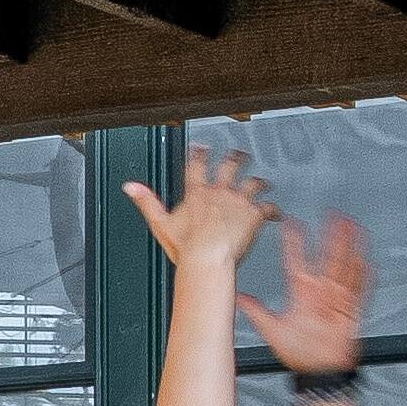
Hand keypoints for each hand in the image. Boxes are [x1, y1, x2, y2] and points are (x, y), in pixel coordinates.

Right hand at [127, 136, 276, 289]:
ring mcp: (238, 202)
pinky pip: (268, 208)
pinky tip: (276, 212)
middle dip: (236, 158)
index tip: (202, 146)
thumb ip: (146, 201)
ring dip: (259, 182)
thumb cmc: (187, 247)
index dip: (200, 152)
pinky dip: (273, 210)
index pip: (197, 164)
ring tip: (263, 182)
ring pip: (253, 183)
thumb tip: (130, 187)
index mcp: (196, 193)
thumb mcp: (160, 223)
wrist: (209, 258)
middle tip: (240, 154)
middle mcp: (219, 192)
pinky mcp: (253, 215)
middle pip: (230, 166)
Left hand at [245, 206, 372, 387]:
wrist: (319, 372)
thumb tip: (236, 297)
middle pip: (326, 257)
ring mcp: (337, 300)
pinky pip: (359, 291)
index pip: (297, 261)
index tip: (291, 223)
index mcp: (300, 293)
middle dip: (330, 236)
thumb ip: (256, 312)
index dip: (295, 242)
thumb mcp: (272, 330)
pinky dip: (363, 276)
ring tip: (352, 228)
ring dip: (349, 248)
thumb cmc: (298, 353)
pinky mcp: (351, 312)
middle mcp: (320, 292)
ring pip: (344, 268)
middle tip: (332, 214)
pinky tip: (366, 259)